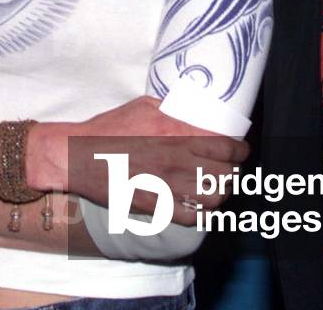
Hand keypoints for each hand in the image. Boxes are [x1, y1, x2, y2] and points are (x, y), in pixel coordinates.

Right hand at [28, 96, 248, 224]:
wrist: (80, 155)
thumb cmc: (110, 127)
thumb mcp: (144, 106)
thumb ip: (172, 109)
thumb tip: (192, 112)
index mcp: (176, 132)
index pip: (224, 146)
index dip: (240, 150)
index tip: (242, 150)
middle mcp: (176, 161)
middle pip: (224, 173)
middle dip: (234, 171)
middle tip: (234, 168)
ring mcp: (166, 186)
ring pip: (213, 197)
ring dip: (223, 192)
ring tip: (222, 187)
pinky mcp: (154, 205)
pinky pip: (191, 216)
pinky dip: (203, 213)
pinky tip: (203, 206)